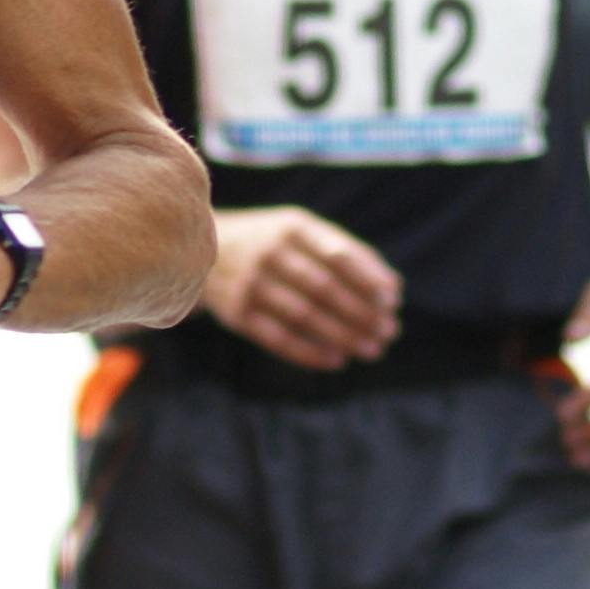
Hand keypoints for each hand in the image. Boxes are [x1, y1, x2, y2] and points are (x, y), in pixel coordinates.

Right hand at [202, 207, 400, 369]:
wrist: (196, 249)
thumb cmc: (269, 241)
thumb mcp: (300, 230)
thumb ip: (345, 251)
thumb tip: (393, 289)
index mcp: (291, 228)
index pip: (338, 255)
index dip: (369, 280)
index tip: (393, 302)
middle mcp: (267, 253)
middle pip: (323, 288)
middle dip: (361, 313)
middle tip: (388, 332)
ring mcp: (248, 283)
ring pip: (303, 315)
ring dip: (342, 336)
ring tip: (371, 350)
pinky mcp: (235, 313)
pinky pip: (276, 338)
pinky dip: (309, 352)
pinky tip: (336, 360)